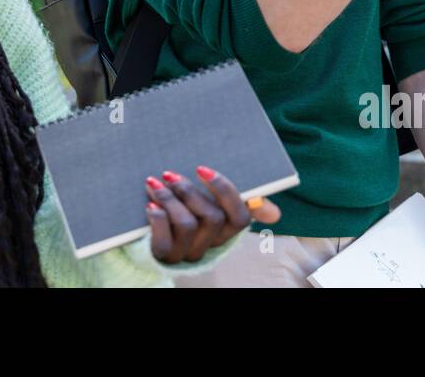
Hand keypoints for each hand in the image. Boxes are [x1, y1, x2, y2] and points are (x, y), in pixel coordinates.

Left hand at [144, 165, 280, 264]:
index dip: (224, 191)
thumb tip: (273, 213)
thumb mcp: (215, 204)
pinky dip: (157, 218)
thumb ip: (240, 201)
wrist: (158, 237)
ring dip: (169, 200)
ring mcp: (188, 252)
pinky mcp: (165, 256)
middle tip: (170, 174)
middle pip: (211, 218)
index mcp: (227, 230)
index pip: (240, 217)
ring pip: (188, 226)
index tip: (201, 168)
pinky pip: (165, 241)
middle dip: (189, 191)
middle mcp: (211, 244)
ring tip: (155, 183)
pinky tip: (150, 204)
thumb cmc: (191, 212)